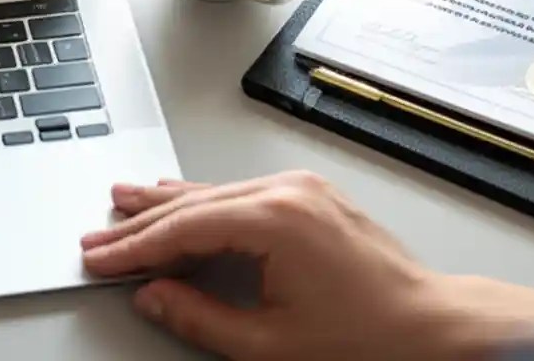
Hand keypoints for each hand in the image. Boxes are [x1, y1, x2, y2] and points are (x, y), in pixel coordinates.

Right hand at [81, 173, 496, 360]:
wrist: (435, 327)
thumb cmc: (369, 337)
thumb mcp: (268, 343)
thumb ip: (199, 317)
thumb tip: (154, 297)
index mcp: (275, 221)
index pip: (183, 229)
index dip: (135, 247)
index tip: (101, 259)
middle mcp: (287, 192)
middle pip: (193, 203)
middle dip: (141, 222)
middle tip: (98, 236)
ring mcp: (301, 190)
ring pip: (215, 192)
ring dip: (167, 203)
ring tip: (123, 202)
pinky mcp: (311, 197)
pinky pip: (241, 192)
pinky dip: (204, 200)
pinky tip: (181, 196)